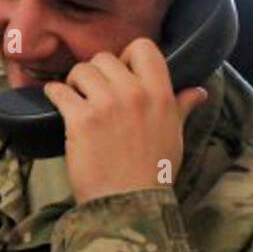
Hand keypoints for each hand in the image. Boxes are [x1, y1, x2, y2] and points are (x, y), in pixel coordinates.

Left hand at [42, 37, 208, 203]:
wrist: (129, 204)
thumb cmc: (153, 172)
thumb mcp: (174, 136)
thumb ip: (181, 108)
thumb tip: (198, 92)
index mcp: (160, 94)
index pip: (143, 48)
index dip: (127, 55)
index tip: (120, 72)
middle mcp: (134, 93)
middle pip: (105, 58)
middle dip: (96, 72)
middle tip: (92, 91)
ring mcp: (106, 105)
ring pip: (81, 70)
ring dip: (74, 81)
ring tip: (75, 97)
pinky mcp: (80, 120)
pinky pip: (58, 90)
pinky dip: (54, 93)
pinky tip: (57, 102)